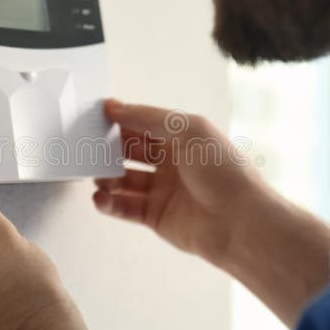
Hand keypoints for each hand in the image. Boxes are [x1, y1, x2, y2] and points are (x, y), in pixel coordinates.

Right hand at [94, 100, 329, 327]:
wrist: (240, 222)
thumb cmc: (224, 172)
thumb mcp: (187, 129)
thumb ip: (148, 117)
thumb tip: (117, 107)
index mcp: (183, 137)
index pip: (144, 123)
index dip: (122, 118)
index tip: (97, 115)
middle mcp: (173, 163)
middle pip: (131, 151)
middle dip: (109, 148)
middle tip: (88, 146)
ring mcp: (164, 191)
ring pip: (124, 180)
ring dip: (106, 177)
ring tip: (95, 176)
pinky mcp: (157, 217)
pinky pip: (125, 207)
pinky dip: (110, 203)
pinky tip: (101, 198)